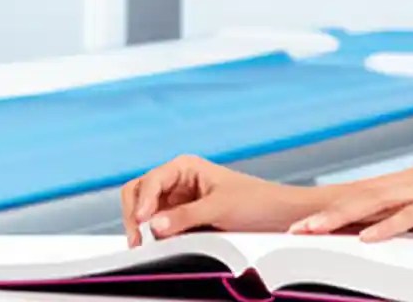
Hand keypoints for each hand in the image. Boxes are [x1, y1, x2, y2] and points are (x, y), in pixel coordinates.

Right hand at [121, 155, 317, 246]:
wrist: (277, 215)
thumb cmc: (255, 201)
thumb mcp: (219, 208)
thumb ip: (185, 216)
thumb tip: (153, 225)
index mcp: (184, 167)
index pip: (150, 181)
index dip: (142, 202)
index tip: (143, 223)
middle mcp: (177, 181)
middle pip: (138, 194)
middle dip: (135, 215)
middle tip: (140, 240)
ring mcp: (177, 201)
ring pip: (145, 212)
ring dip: (143, 227)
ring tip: (148, 245)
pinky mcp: (182, 219)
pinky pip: (158, 227)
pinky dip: (154, 236)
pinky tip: (161, 245)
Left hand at [286, 167, 412, 245]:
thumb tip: (385, 233)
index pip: (365, 196)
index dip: (333, 209)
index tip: (306, 225)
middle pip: (363, 196)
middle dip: (328, 214)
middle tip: (297, 229)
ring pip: (378, 202)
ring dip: (345, 218)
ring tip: (317, 231)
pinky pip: (412, 215)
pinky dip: (387, 227)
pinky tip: (367, 239)